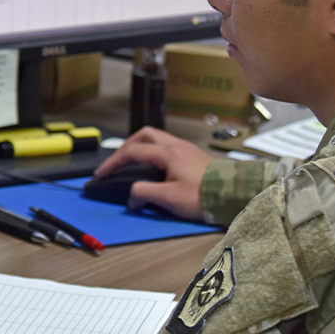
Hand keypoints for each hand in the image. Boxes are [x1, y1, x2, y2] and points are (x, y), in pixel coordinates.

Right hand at [94, 127, 212, 219]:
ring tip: (133, 161)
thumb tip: (132, 196)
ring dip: (141, 146)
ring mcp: (186, 148)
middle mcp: (175, 145)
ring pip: (157, 137)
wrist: (232, 194)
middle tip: (117, 161)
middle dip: (127, 146)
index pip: (133, 152)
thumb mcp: (169, 199)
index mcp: (167, 153)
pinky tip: (154, 166)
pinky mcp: (193, 154)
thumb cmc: (202, 196)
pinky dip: (153, 151)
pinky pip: (167, 145)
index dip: (114, 162)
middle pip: (145, 134)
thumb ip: (144, 194)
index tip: (101, 173)